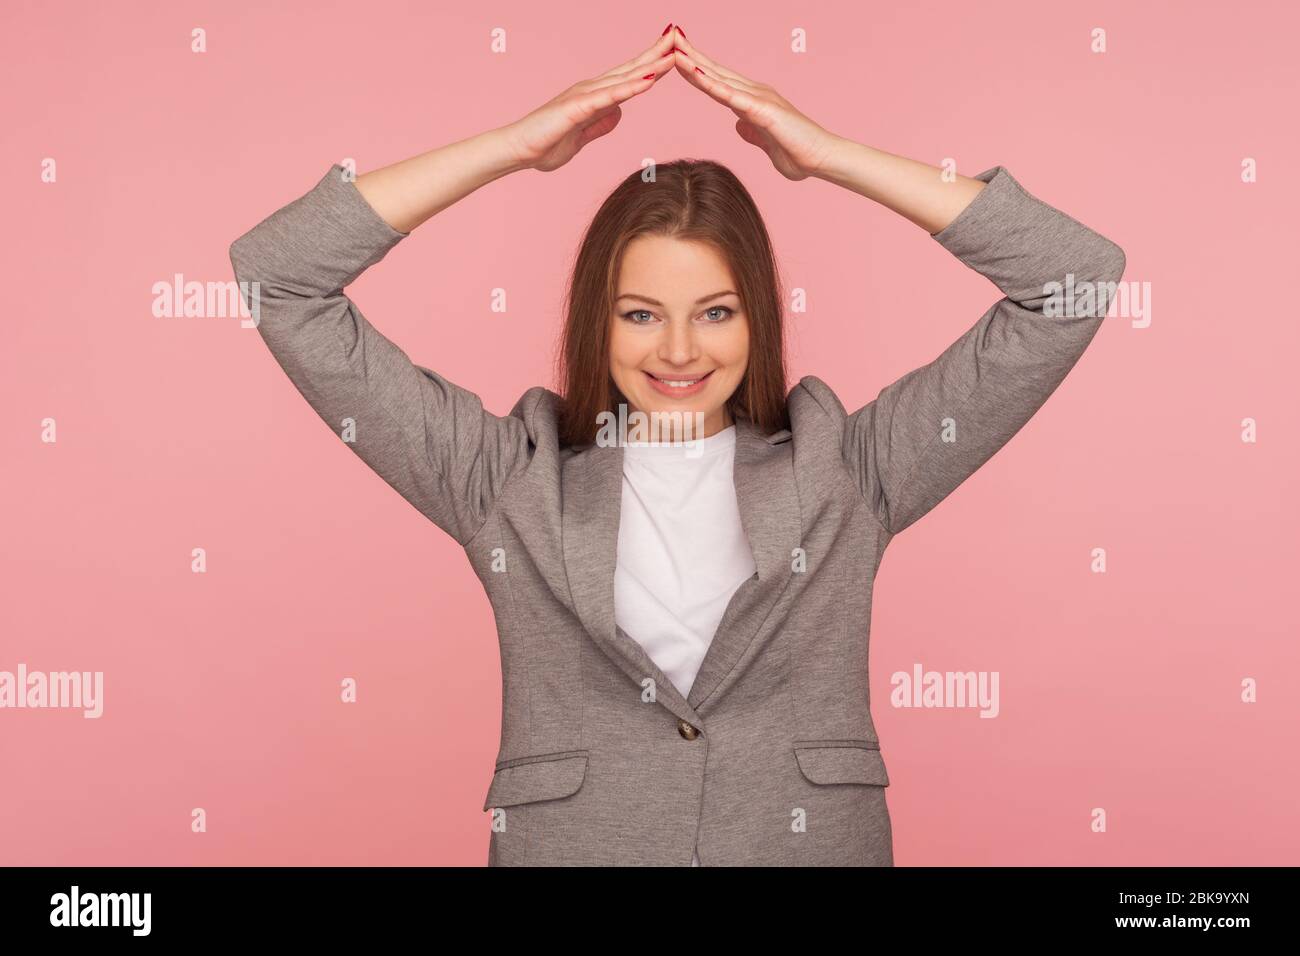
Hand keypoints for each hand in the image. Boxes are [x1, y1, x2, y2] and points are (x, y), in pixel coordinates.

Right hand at [503, 30, 676, 172]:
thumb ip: (600, 124)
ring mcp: (585, 96)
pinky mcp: (577, 108)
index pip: (630, 76)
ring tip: (674, 53)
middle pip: (632, 69)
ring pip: (625, 79)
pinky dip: (630, 89)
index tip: (674, 51)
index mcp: (595, 95)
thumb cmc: (545, 144)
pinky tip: (649, 82)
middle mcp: (591, 88)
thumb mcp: (582, 136)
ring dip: (651, 66)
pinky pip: (609, 97)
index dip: (653, 63)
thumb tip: (617, 113)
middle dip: (658, 53)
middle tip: (680, 35)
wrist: (518, 150)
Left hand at [670, 30, 840, 180]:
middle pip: (715, 71)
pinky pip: (731, 96)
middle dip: (691, 55)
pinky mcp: (762, 110)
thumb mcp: (765, 142)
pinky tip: (694, 74)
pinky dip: (711, 84)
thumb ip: (752, 132)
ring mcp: (758, 99)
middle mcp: (754, 93)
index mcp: (752, 101)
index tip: (677, 56)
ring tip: (675, 47)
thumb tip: (739, 125)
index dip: (696, 68)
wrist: (821, 159)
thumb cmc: (797, 153)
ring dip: (695, 63)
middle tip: (670, 36)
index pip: (718, 81)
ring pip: (719, 78)